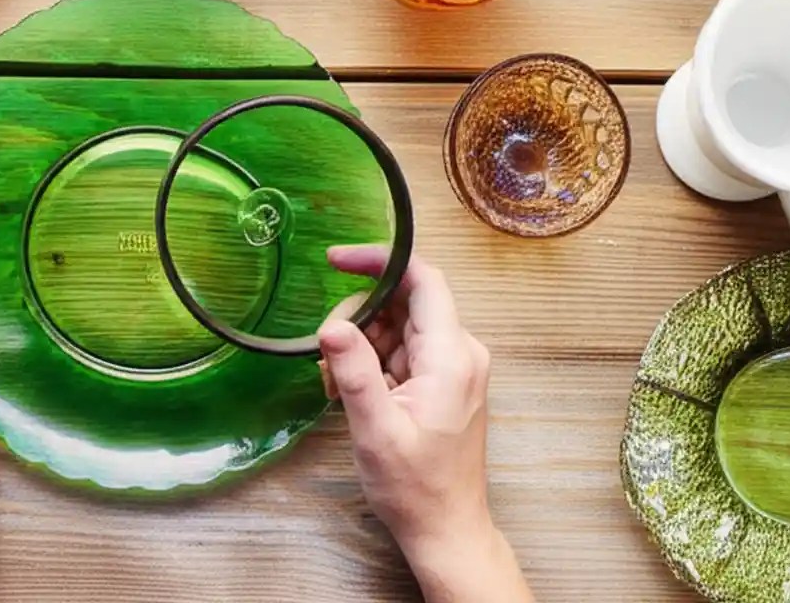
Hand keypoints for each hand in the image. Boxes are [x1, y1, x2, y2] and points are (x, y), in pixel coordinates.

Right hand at [318, 246, 531, 602]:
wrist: (445, 528)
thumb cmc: (415, 487)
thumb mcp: (375, 429)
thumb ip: (354, 372)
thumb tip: (331, 326)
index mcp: (451, 357)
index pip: (423, 279)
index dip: (379, 260)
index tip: (335, 260)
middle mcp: (460, 352)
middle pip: (403, 300)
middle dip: (358, 318)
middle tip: (330, 357)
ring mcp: (453, 366)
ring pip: (397, 324)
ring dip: (362, 343)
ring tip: (340, 386)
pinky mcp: (443, 380)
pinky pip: (401, 349)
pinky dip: (372, 361)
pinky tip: (354, 393)